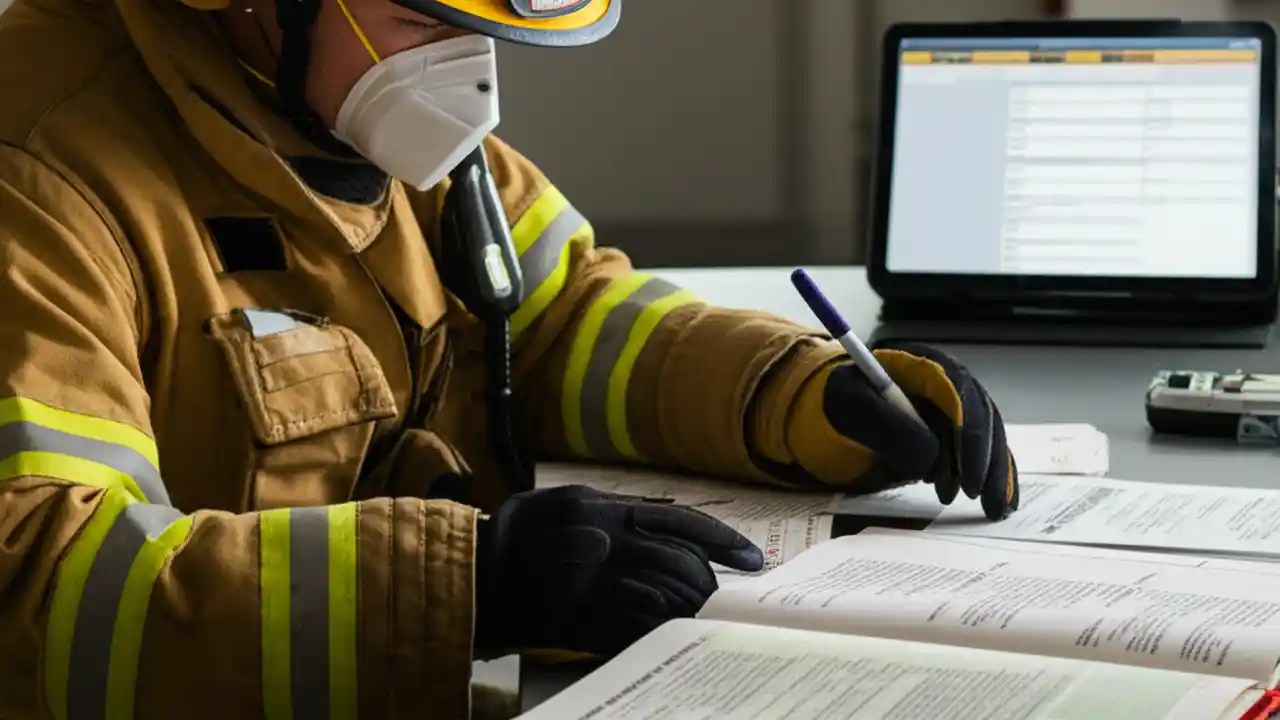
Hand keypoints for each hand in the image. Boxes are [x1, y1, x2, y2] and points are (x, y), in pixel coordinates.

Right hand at [473, 485, 762, 656]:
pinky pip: (638, 627)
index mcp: (607, 509)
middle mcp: (607, 541)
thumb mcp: (566, 501)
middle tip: (722, 597)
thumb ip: (613, 509)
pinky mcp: (585, 618)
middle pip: (681, 563)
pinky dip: (661, 630)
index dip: (722, 540)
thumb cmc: (520, 533)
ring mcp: (596, 581)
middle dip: (707, 581)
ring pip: (666, 595)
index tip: (753, 559)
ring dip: (690, 607)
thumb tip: (658, 517)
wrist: (475, 573)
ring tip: (704, 617)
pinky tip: (673, 634)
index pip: (683, 521)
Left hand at [773, 342, 1017, 519]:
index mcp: (925, 365)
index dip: (967, 431)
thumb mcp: (849, 404)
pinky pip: (986, 454)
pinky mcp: (960, 432)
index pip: (959, 392)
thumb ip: (884, 425)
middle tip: (976, 495)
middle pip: (983, 417)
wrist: (844, 404)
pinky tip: (1000, 504)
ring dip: (993, 475)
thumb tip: (929, 457)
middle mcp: (951, 383)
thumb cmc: (845, 397)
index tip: (967, 471)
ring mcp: (958, 408)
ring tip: (988, 509)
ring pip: (990, 439)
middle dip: (985, 460)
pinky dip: (997, 479)